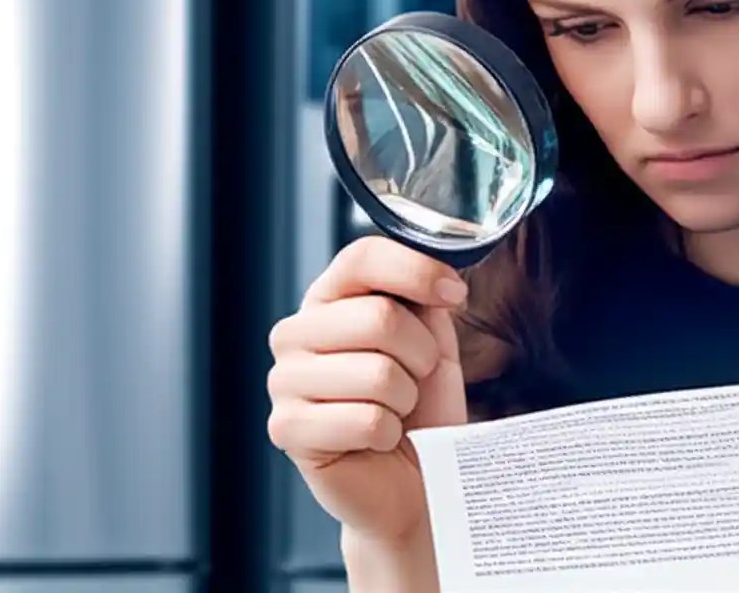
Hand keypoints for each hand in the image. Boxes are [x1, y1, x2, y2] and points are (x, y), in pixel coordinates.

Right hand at [267, 235, 468, 544]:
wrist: (414, 481)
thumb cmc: (421, 409)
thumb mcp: (432, 341)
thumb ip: (425, 301)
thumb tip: (438, 278)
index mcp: (327, 298)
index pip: (362, 257)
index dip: (417, 271)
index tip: (454, 295)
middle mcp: (295, 332)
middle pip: (379, 317)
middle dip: (420, 355)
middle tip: (415, 381)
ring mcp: (283, 380)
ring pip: (377, 373)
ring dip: (404, 400)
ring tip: (394, 412)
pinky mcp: (285, 428)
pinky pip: (364, 420)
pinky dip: (387, 435)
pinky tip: (376, 441)